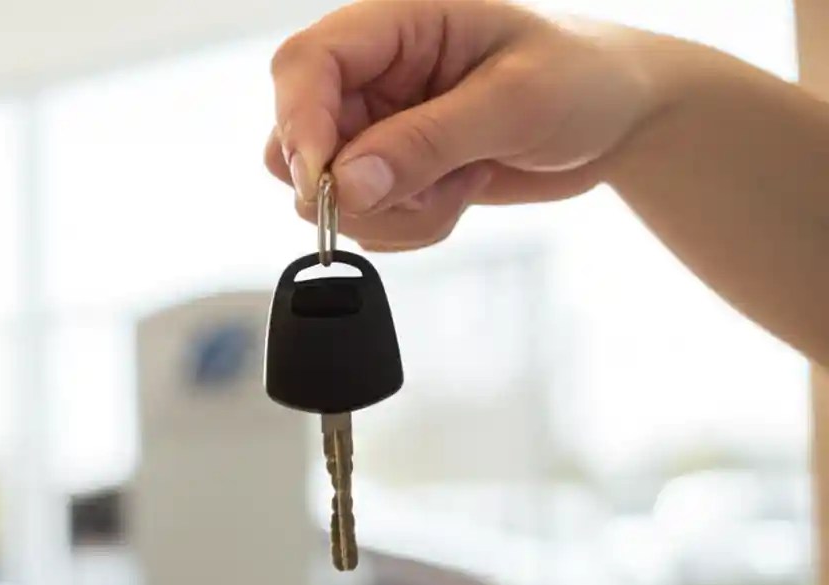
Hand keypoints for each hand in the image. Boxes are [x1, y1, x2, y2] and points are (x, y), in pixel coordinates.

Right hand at [265, 0, 656, 249]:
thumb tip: (347, 185)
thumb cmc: (585, 79)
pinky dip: (408, 226)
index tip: (325, 183)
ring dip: (391, 212)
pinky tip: (459, 194)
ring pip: (328, 193)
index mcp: (396, 23)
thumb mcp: (515, 103)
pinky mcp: (391, 170)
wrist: (621, 118)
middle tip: (417, 193)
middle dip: (350, 187)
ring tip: (459, 185)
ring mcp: (377, 125)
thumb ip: (427, 142)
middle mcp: (373, 73)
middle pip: (298, 139)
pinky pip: (364, 219)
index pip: (305, 63)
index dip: (299, 123)